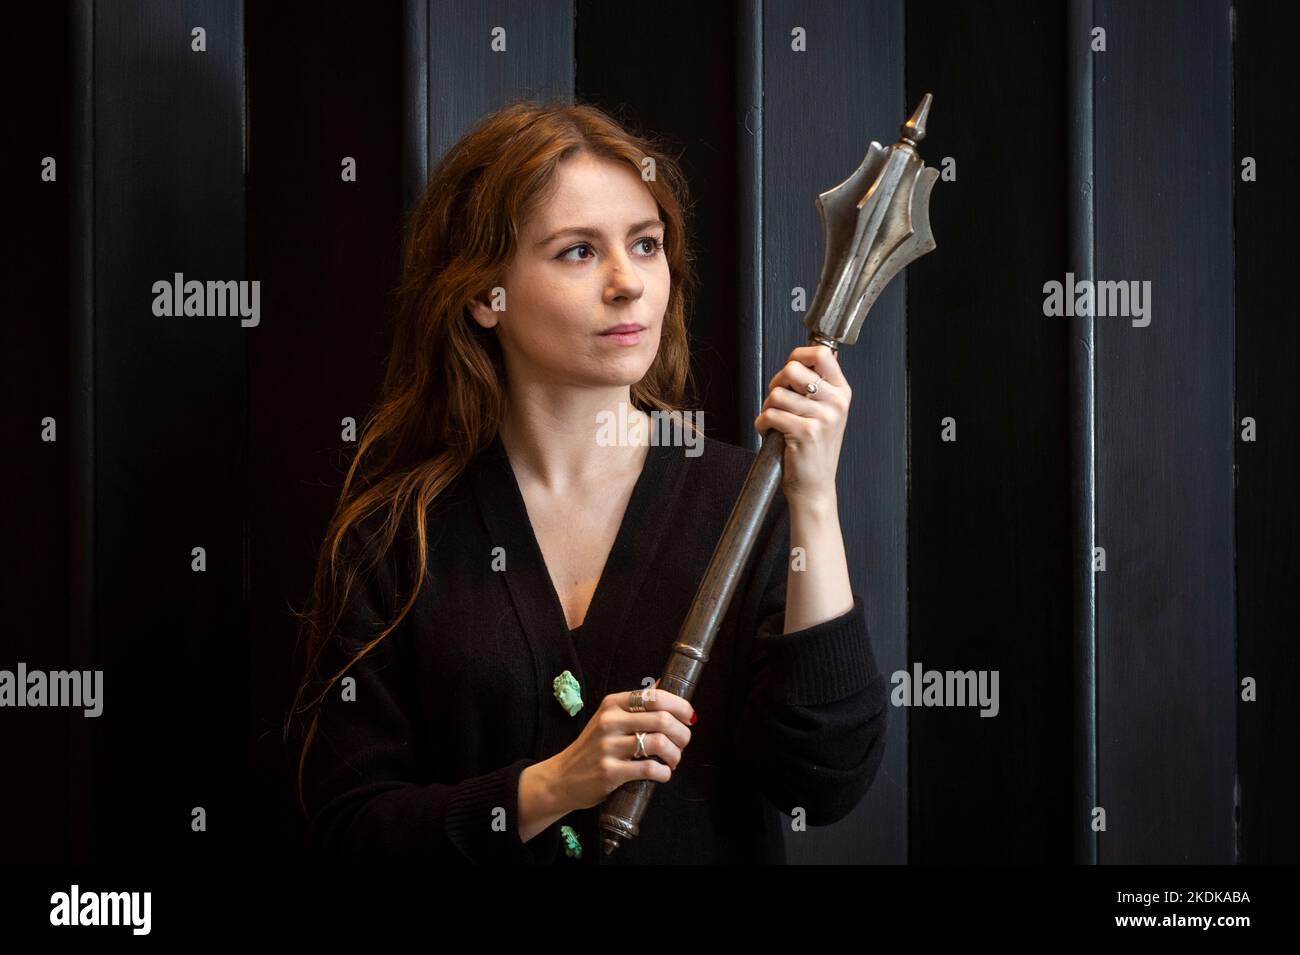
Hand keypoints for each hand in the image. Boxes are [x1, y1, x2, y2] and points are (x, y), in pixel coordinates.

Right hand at [549, 680, 694, 812]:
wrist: (562, 778)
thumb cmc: (592, 748)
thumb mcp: (608, 718)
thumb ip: (636, 704)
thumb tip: (663, 683)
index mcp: (612, 704)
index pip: (656, 697)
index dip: (680, 707)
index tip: (689, 718)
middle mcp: (609, 721)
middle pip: (662, 720)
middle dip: (683, 734)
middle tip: (683, 744)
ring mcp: (608, 746)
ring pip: (659, 743)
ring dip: (675, 755)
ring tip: (673, 761)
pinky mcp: (609, 771)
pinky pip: (649, 769)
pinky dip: (664, 773)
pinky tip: (662, 774)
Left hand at [754, 343, 850, 505]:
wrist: (814, 485)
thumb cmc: (814, 449)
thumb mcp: (825, 412)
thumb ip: (817, 384)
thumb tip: (803, 357)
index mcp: (841, 392)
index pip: (821, 354)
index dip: (798, 356)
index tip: (790, 369)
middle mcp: (836, 402)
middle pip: (792, 369)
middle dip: (776, 384)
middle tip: (778, 401)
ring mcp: (823, 417)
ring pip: (777, 394)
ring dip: (768, 408)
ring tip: (777, 421)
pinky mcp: (806, 432)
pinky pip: (770, 414)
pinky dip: (762, 424)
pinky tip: (771, 432)